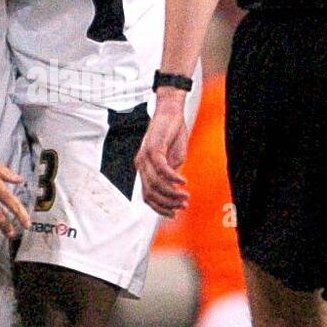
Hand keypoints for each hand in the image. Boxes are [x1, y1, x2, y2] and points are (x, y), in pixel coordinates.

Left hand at [135, 91, 189, 216]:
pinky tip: (183, 182)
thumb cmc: (172, 134)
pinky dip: (173, 178)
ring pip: (155, 184)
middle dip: (167, 204)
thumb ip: (171, 175)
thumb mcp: (173, 160)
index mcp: (144, 169)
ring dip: (172, 193)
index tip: (174, 214)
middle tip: (183, 205)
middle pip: (150, 194)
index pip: (147, 196)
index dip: (160, 208)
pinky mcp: (153, 148)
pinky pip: (162, 170)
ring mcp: (145, 157)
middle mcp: (141, 165)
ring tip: (185, 196)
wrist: (171, 112)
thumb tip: (173, 190)